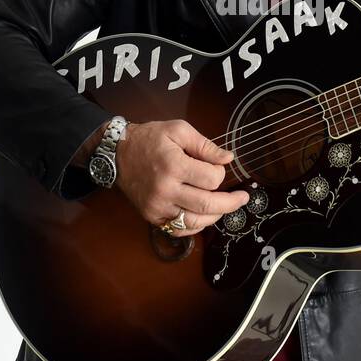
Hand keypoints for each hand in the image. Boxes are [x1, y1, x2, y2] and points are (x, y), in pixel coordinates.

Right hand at [114, 119, 249, 236]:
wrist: (117, 153)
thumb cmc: (149, 139)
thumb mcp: (178, 130)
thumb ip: (205, 145)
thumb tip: (228, 158)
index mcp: (174, 165)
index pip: (212, 179)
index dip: (221, 173)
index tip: (218, 166)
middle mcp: (165, 190)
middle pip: (208, 205)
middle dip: (231, 203)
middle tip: (243, 198)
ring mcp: (158, 206)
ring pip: (195, 222)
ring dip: (215, 216)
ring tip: (224, 206)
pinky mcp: (152, 216)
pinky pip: (179, 230)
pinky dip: (196, 226)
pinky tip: (204, 216)